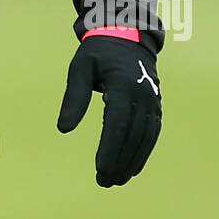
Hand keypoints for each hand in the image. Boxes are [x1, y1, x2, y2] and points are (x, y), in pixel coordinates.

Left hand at [57, 34, 161, 186]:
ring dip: (132, 162)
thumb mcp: (80, 68)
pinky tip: (132, 168)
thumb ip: (74, 97)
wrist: (126, 36)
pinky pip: (152, 133)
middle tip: (104, 182)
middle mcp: (142, 94)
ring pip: (144, 138)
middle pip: (131, 135)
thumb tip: (63, 128)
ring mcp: (152, 101)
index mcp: (122, 84)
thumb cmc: (97, 54)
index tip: (100, 168)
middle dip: (119, 161)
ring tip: (116, 180)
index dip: (109, 148)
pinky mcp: (155, 106)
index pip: (117, 122)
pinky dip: (143, 152)